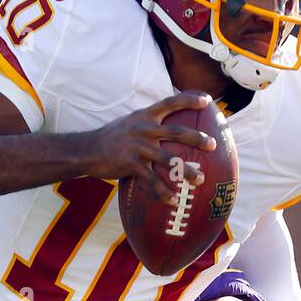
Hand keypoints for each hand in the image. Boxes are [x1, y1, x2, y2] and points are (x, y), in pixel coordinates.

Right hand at [84, 92, 215, 203]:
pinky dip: (163, 191)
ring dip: (186, 170)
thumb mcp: (130, 123)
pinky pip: (151, 180)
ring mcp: (137, 146)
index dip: (189, 100)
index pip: (170, 102)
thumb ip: (148, 122)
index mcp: (144, 116)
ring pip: (168, 159)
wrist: (87, 150)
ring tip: (200, 180)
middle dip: (196, 138)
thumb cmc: (113, 138)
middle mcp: (143, 128)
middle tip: (212, 145)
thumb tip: (169, 127)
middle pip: (176, 132)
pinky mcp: (130, 164)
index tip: (207, 100)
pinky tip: (173, 200)